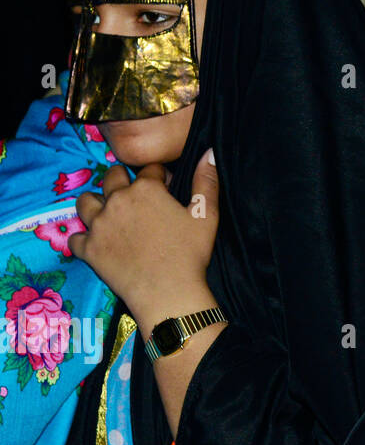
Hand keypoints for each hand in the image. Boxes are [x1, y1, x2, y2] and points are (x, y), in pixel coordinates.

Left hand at [68, 152, 219, 342]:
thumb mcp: (207, 215)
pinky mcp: (88, 248)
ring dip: (96, 203)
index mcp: (146, 189)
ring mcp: (98, 225)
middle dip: (123, 181)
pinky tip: (99, 242)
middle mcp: (117, 200)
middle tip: (137, 199)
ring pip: (85, 201)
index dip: (160, 177)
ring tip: (110, 214)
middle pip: (112, 177)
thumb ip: (206, 181)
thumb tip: (209, 152)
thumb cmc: (190, 253)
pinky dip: (85, 238)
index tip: (167, 189)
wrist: (167, 292)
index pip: (150, 169)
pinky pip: (75, 237)